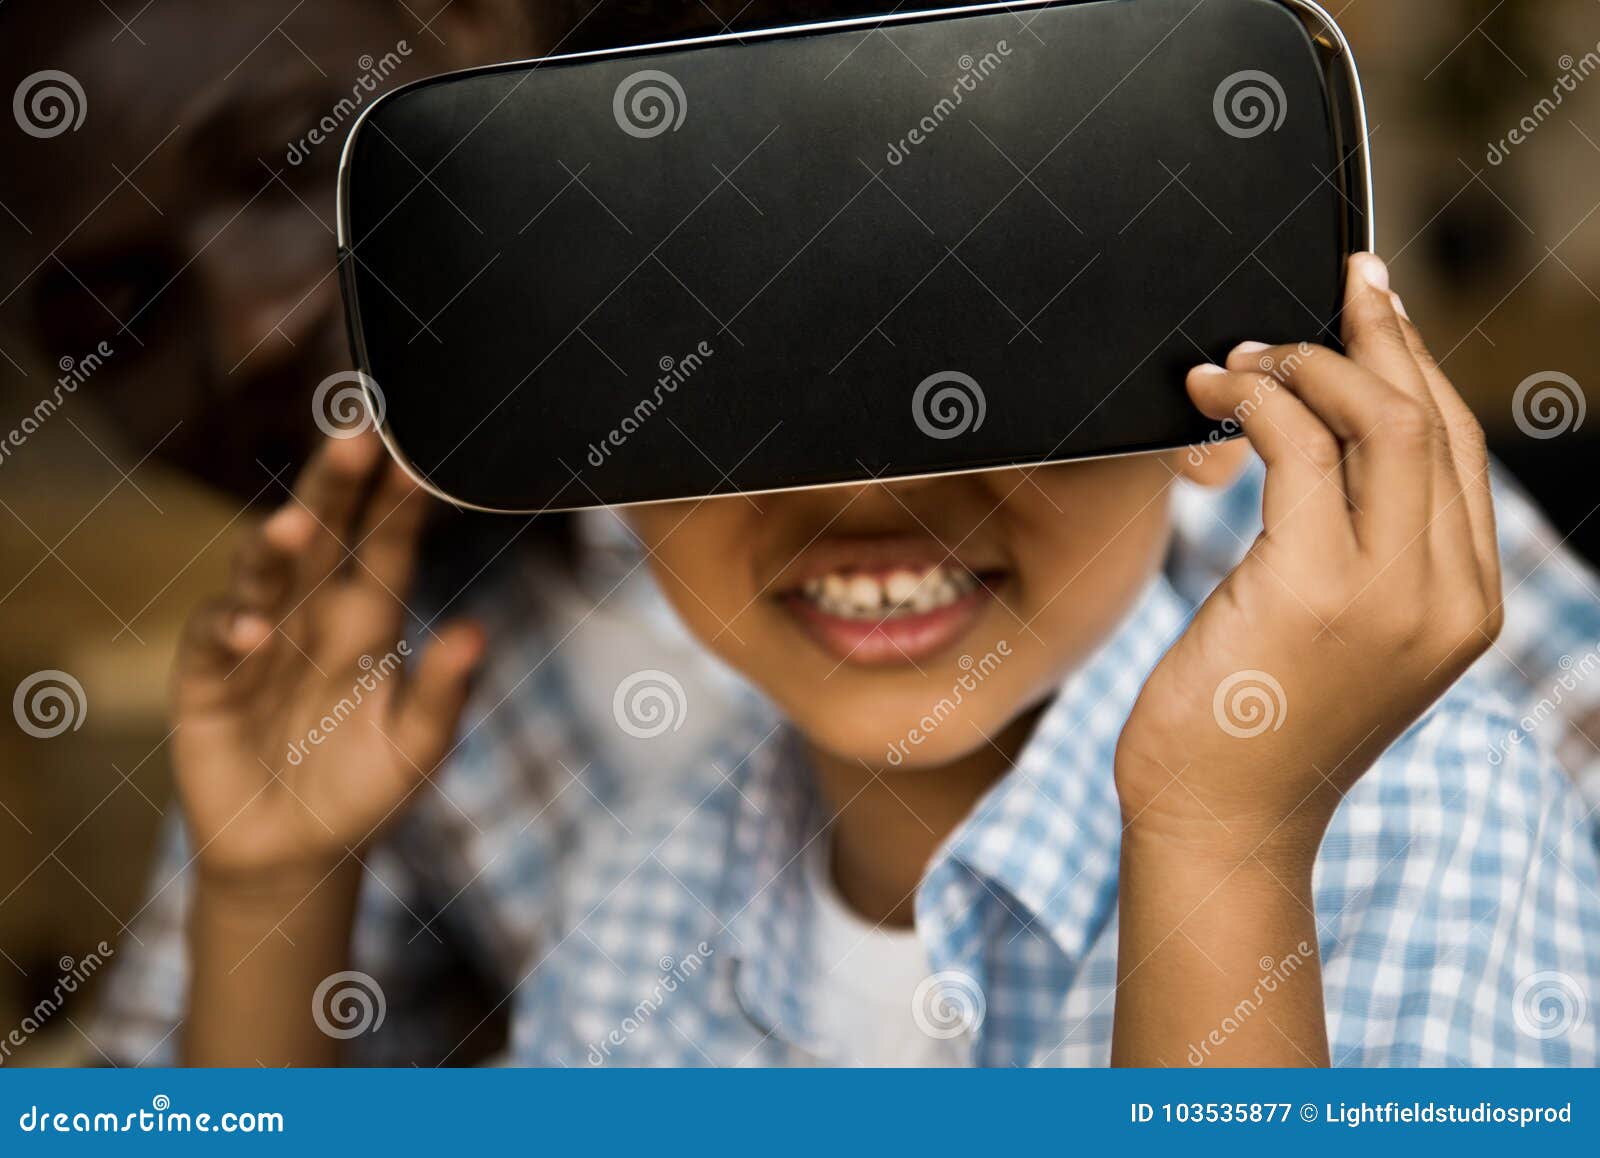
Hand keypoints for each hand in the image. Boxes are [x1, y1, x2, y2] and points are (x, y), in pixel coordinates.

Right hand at [170, 433, 484, 888]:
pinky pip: (216, 639)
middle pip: (327, 535)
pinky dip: (232, 631)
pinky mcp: (208, 676)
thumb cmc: (363, 792)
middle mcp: (313, 613)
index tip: (419, 454)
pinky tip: (253, 633)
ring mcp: (257, 637)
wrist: (293, 855)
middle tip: (356, 432)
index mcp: (370, 620)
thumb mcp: (416, 750)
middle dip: (337, 485)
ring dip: (276, 548)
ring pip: (266, 573)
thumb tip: (478, 632)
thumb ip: (443, 694)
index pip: (390, 546)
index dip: (401, 502)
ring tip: (296, 527)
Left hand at [1115, 254, 1502, 857]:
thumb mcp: (1333, 639)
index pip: (1459, 450)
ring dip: (1304, 363)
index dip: (1416, 365)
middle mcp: (1448, 595)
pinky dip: (1254, 400)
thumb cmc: (1255, 732)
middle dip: (1379, 335)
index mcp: (1463, 604)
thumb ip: (1355, 553)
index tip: (1375, 311)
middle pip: (1433, 417)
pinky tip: (1210, 392)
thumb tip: (1322, 448)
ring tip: (1240, 357)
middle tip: (1334, 284)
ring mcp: (1392, 594)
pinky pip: (1298, 448)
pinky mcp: (1316, 589)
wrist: (1220, 826)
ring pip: (1380, 419)